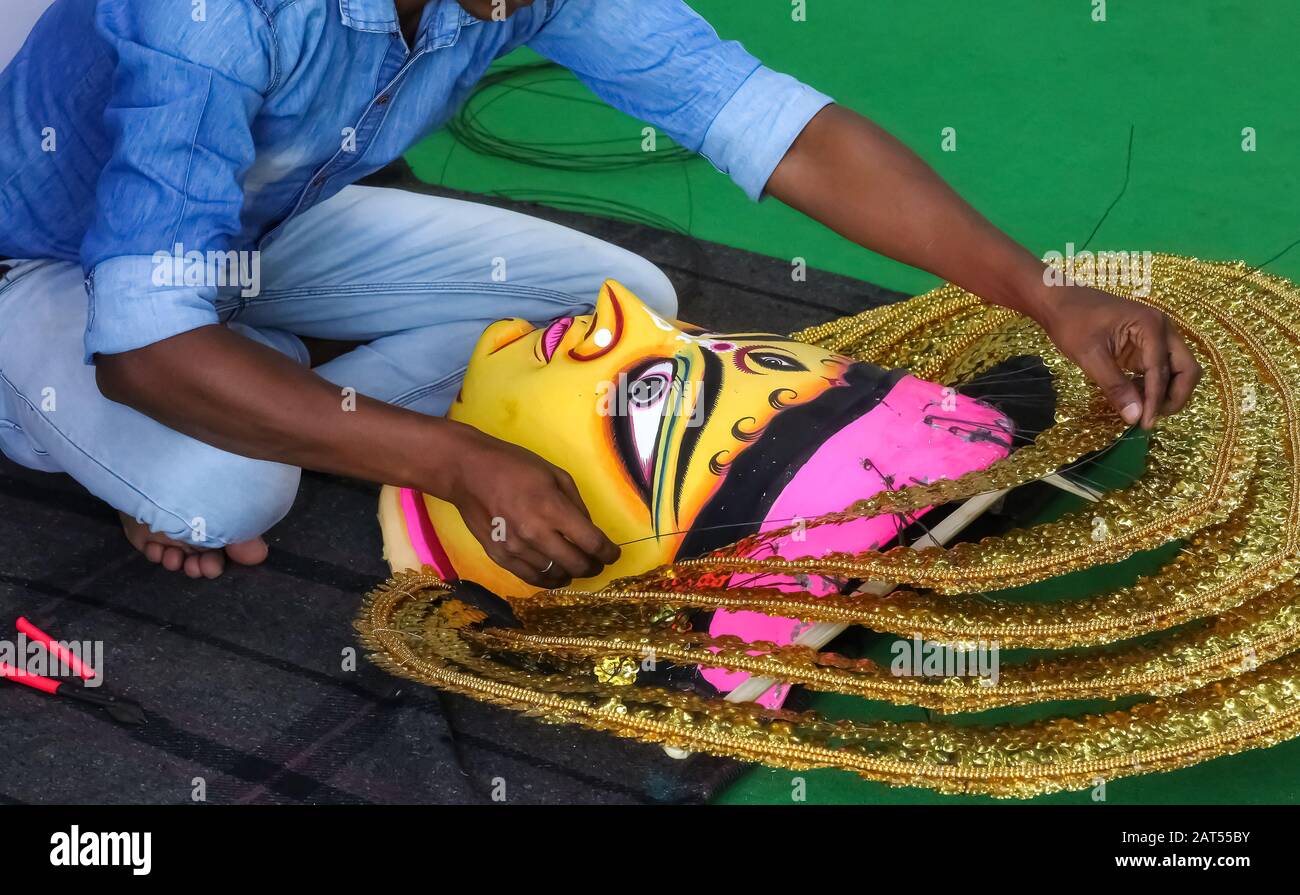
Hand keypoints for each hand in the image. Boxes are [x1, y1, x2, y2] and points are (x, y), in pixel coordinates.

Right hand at [438, 423, 620, 588]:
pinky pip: (532, 578)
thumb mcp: (556, 475)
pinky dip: (549, 579)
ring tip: (574, 565)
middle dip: (594, 566)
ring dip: (571, 573)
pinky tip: (555, 573)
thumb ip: (577, 505)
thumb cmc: (516, 466)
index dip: (609, 553)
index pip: (592, 543)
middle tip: (597, 561)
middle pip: (577, 565)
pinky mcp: (500, 556)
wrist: (469, 472)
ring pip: (555, 575)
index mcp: (553, 509)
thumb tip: (589, 531)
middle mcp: (536, 534)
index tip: (613, 553)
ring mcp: (516, 549)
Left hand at [1033, 284, 1201, 428]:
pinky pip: (1161, 368)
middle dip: (1174, 396)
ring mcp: (1158, 335)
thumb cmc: (1072, 323)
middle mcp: (1163, 328)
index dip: (1156, 400)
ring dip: (1166, 392)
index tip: (1145, 424)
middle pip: (1186, 368)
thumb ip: (1115, 386)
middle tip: (1151, 419)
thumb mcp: (1090, 356)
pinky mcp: (1147, 344)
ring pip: (1178, 370)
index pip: (1163, 370)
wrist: (1060, 301)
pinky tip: (1136, 398)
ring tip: (1142, 412)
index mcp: (1152, 325)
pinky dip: (1154, 386)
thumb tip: (1135, 417)